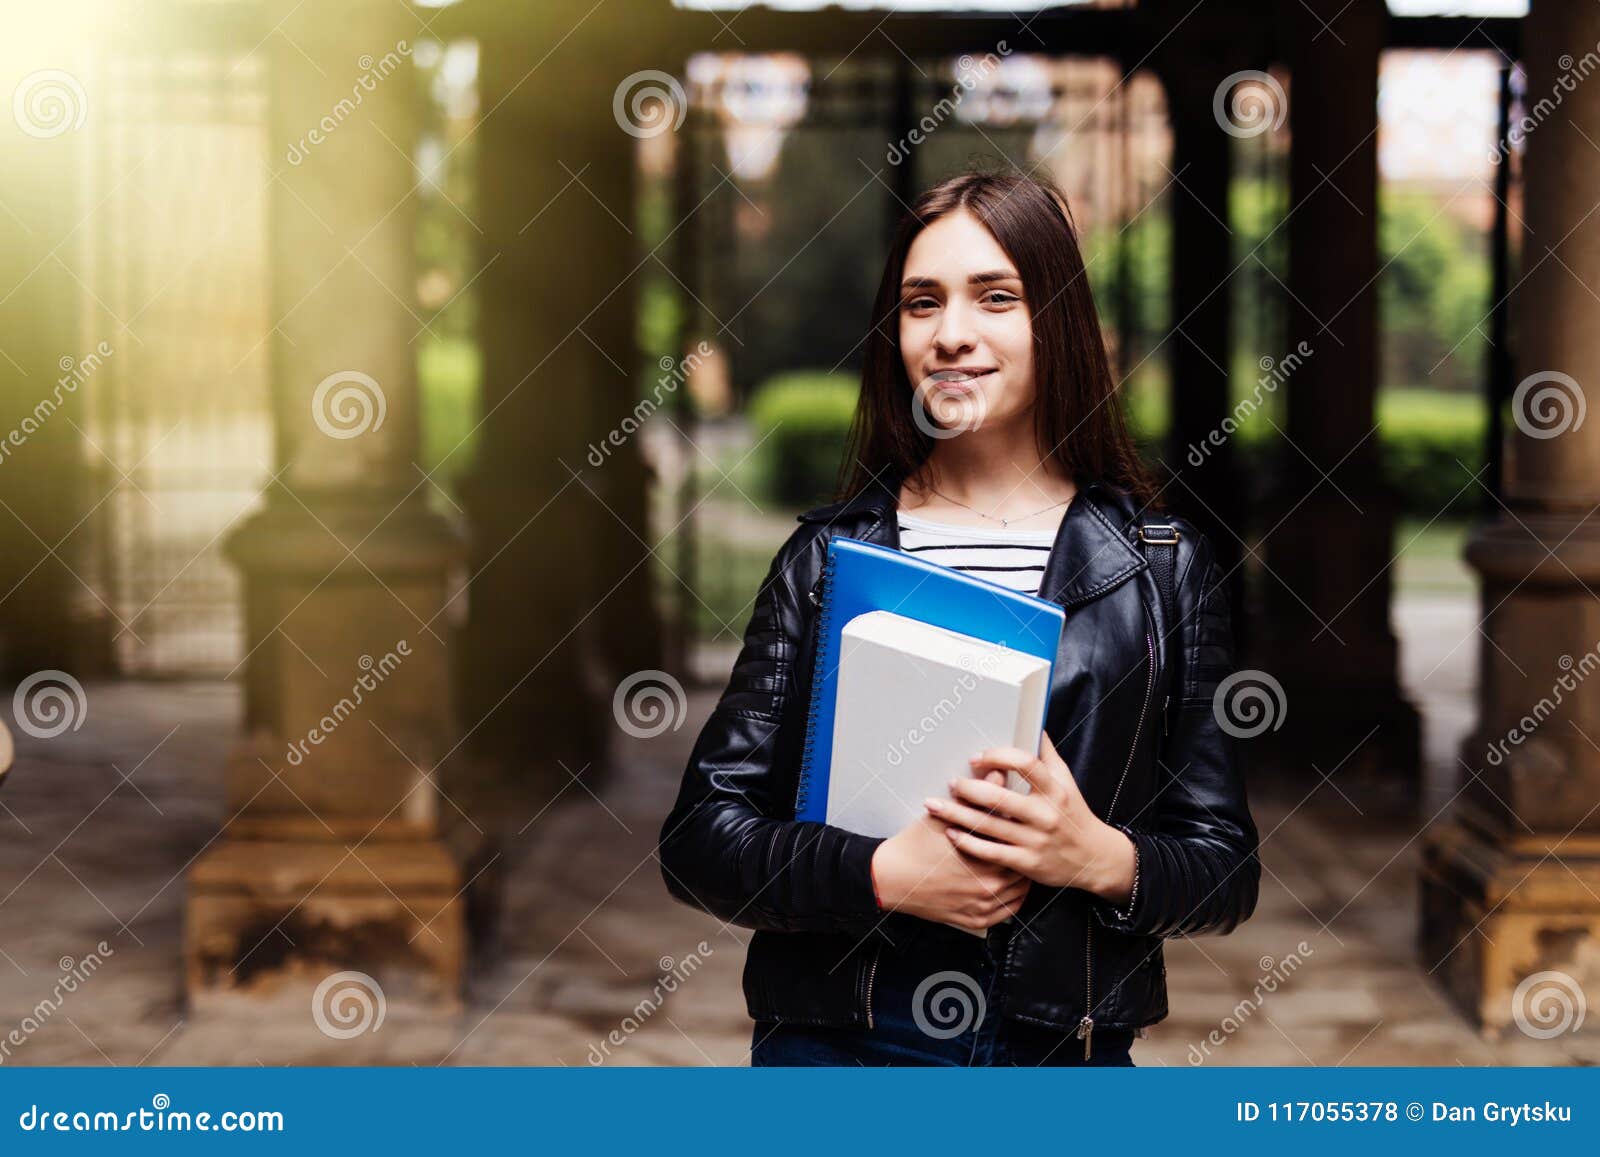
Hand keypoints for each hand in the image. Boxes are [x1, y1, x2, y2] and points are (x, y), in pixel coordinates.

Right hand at [870, 774, 1030, 932]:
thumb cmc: (915, 848)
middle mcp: (989, 886)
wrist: (891, 878)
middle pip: (1023, 869)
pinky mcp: (975, 920)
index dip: (1022, 832)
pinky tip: (1012, 889)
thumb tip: (997, 775)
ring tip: (1020, 863)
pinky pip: (1006, 913)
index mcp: (987, 858)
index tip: (1022, 825)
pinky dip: (1013, 901)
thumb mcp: (945, 816)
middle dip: (1024, 855)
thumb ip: (976, 797)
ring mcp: (983, 906)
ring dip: (1022, 878)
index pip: (1019, 843)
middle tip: (1025, 843)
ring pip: (1019, 892)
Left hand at [922, 729, 1135, 901]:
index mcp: (1055, 790)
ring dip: (957, 814)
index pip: (1026, 764)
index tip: (976, 758)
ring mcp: (1036, 840)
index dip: (998, 757)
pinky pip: (991, 852)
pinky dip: (968, 842)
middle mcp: (1045, 814)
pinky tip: (951, 832)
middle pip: (999, 797)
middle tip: (950, 782)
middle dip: (968, 788)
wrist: (1093, 858)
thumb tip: (1034, 725)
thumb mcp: (1067, 781)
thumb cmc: (1074, 813)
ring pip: (989, 826)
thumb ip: (1047, 755)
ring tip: (934, 805)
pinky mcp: (1027, 863)